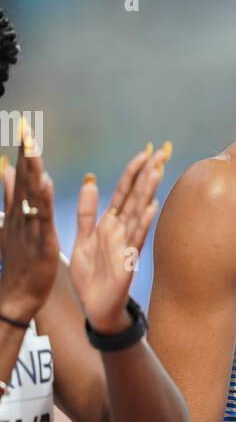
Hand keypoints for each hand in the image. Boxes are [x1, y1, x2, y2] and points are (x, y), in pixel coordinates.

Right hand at [0, 117, 59, 319]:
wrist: (17, 293)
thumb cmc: (17, 258)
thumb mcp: (11, 223)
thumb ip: (9, 196)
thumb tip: (5, 170)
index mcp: (18, 209)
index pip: (20, 176)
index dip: (23, 153)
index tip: (24, 129)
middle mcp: (21, 215)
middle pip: (23, 180)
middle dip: (25, 155)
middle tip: (26, 130)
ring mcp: (30, 227)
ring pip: (31, 195)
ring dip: (32, 172)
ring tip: (33, 149)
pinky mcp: (41, 241)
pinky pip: (42, 217)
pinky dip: (43, 200)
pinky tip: (45, 183)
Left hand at [69, 142, 170, 332]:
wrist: (95, 306)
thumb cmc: (91, 275)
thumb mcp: (82, 238)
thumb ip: (86, 212)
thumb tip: (90, 181)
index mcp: (110, 224)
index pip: (123, 192)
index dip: (132, 172)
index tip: (144, 153)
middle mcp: (121, 231)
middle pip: (135, 197)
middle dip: (147, 174)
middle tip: (161, 151)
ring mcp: (127, 245)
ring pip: (137, 213)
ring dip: (147, 192)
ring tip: (156, 171)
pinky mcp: (127, 262)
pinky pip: (135, 239)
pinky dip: (142, 224)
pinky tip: (150, 208)